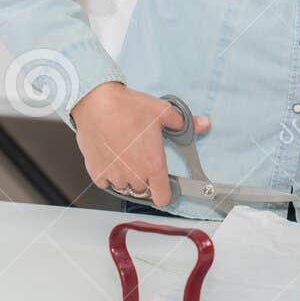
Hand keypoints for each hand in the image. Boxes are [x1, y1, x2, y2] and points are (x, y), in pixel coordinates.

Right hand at [71, 82, 209, 208]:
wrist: (96, 102)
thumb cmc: (128, 107)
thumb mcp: (162, 111)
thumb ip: (184, 123)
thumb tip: (203, 123)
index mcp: (153, 165)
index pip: (163, 198)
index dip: (165, 193)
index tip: (164, 186)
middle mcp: (134, 175)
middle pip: (143, 191)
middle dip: (145, 180)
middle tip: (142, 159)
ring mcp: (114, 175)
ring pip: (124, 187)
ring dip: (127, 177)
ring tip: (126, 157)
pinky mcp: (96, 172)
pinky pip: (106, 182)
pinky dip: (109, 174)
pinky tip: (111, 157)